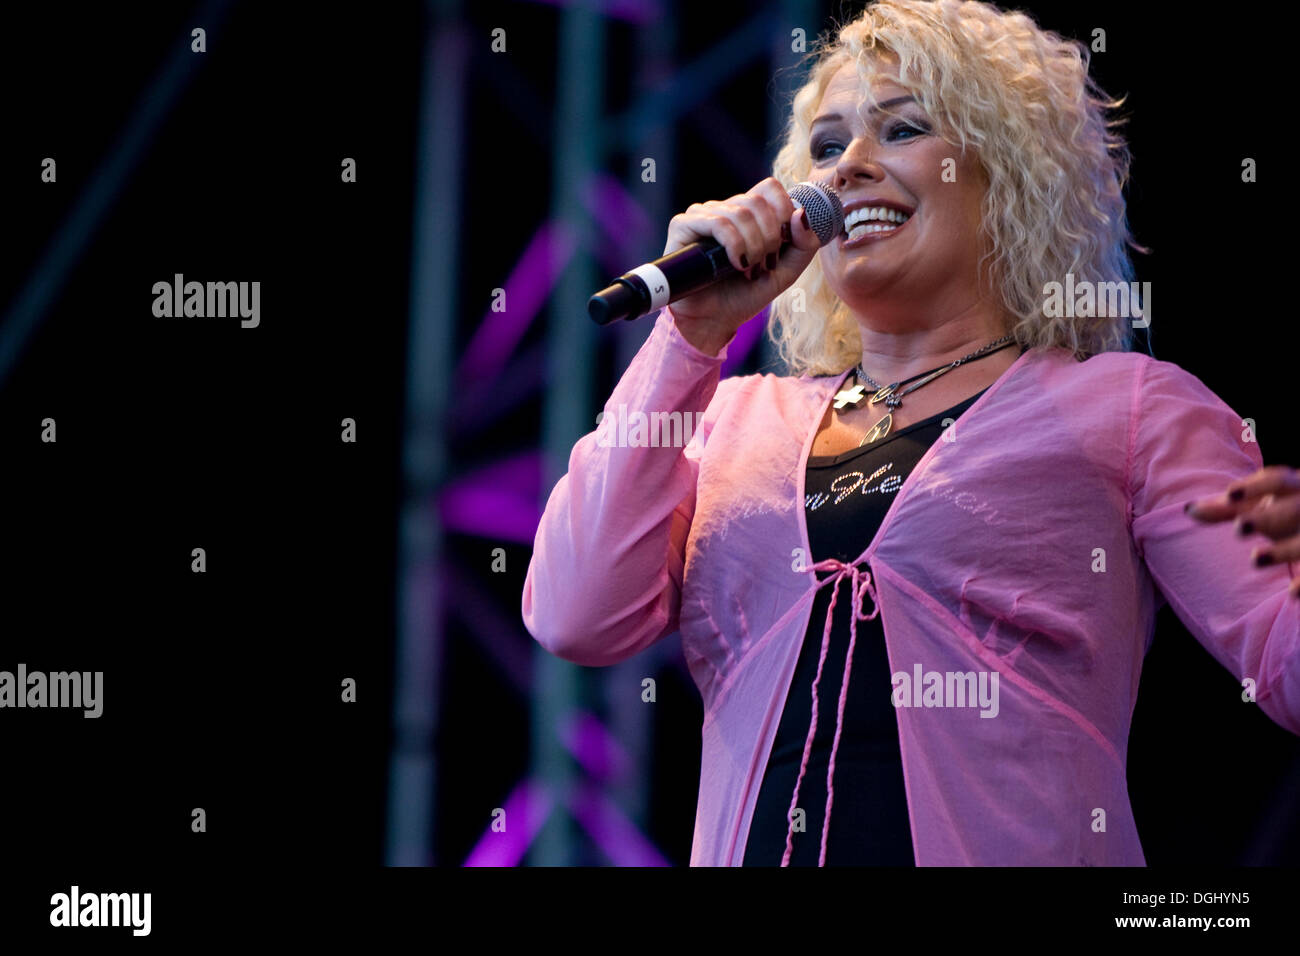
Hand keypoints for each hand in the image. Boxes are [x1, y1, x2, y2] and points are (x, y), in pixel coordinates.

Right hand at [664, 177, 822, 353]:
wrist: (714, 321)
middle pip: (757, 201)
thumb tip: (801, 214)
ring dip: (753, 246)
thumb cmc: (746, 295)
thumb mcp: (786, 272)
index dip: (783, 209)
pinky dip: (734, 244)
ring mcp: (703, 215)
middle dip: (770, 237)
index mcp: (749, 214)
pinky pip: (717, 221)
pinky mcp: (683, 225)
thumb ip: (804, 245)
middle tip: (764, 265)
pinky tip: (736, 264)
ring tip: (749, 270)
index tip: (784, 243)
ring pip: (740, 212)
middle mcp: (725, 209)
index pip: (770, 188)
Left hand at [1186, 465, 1299, 597]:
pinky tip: (1291, 593)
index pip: (1278, 480)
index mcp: (1294, 487)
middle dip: (1267, 517)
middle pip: (1294, 508)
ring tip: (1255, 560)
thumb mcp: (1259, 509)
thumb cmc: (1285, 514)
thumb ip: (1226, 508)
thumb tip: (1189, 510)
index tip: (1230, 494)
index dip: (1256, 487)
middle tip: (1239, 527)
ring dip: (1285, 549)